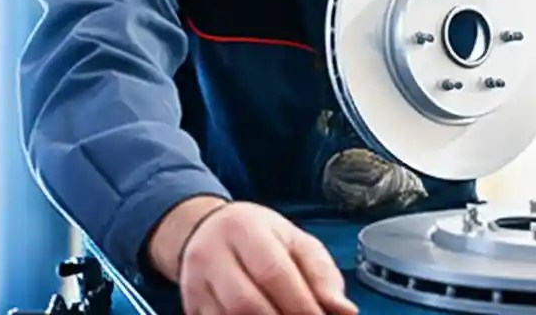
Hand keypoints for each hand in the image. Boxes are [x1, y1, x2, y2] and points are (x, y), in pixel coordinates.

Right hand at [149, 198, 358, 314]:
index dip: (303, 306)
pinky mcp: (191, 306)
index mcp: (244, 229)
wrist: (206, 231)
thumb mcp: (294, 241)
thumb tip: (345, 311)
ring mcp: (195, 283)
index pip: (275, 274)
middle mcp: (212, 254)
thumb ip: (322, 275)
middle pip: (247, 304)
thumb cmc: (258, 237)